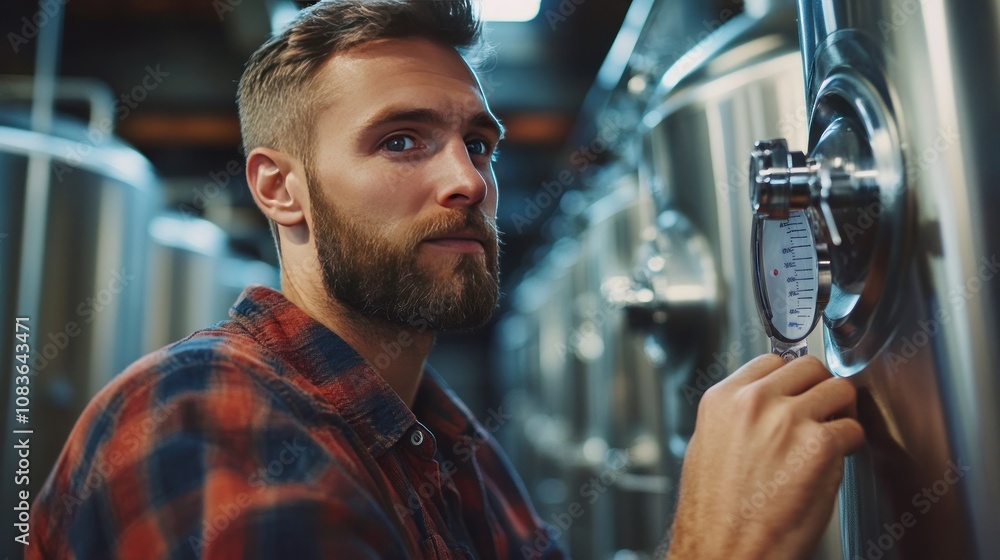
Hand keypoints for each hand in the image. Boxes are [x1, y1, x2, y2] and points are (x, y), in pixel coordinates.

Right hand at [665, 354, 863, 559]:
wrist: (724, 551)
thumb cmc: (714, 515)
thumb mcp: (708, 448)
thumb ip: (736, 417)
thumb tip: (763, 407)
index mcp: (722, 400)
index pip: (771, 361)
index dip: (789, 380)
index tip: (797, 392)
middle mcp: (753, 402)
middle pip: (808, 367)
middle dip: (819, 389)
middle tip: (821, 413)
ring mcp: (788, 420)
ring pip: (839, 389)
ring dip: (840, 412)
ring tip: (830, 436)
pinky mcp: (820, 446)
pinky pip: (853, 429)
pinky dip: (851, 446)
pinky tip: (834, 463)